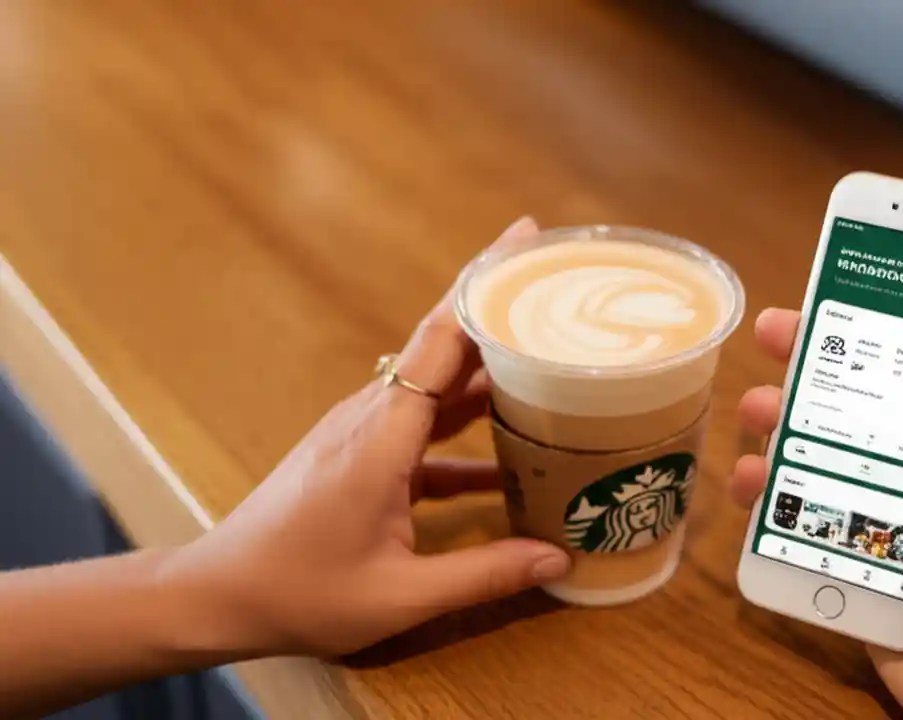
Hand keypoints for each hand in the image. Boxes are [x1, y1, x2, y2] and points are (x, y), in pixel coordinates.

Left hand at [165, 217, 569, 656]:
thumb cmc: (300, 593)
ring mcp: (364, 430)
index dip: (485, 283)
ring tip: (552, 348)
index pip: (441, 337)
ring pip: (437, 379)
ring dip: (489, 361)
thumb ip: (484, 574)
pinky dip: (466, 419)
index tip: (528, 236)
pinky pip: (424, 420)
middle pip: (444, 342)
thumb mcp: (399, 595)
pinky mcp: (361, 452)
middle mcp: (372, 415)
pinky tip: (510, 448)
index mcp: (382, 434)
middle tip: (561, 276)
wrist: (219, 594)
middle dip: (499, 304)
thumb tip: (561, 557)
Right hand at [732, 298, 902, 718]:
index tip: (842, 288)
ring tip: (754, 414)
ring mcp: (890, 511)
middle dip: (817, 362)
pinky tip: (747, 485)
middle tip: (772, 338)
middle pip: (864, 396)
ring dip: (784, 422)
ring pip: (824, 448)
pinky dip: (770, 492)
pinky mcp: (855, 552)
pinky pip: (804, 509)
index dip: (885, 319)